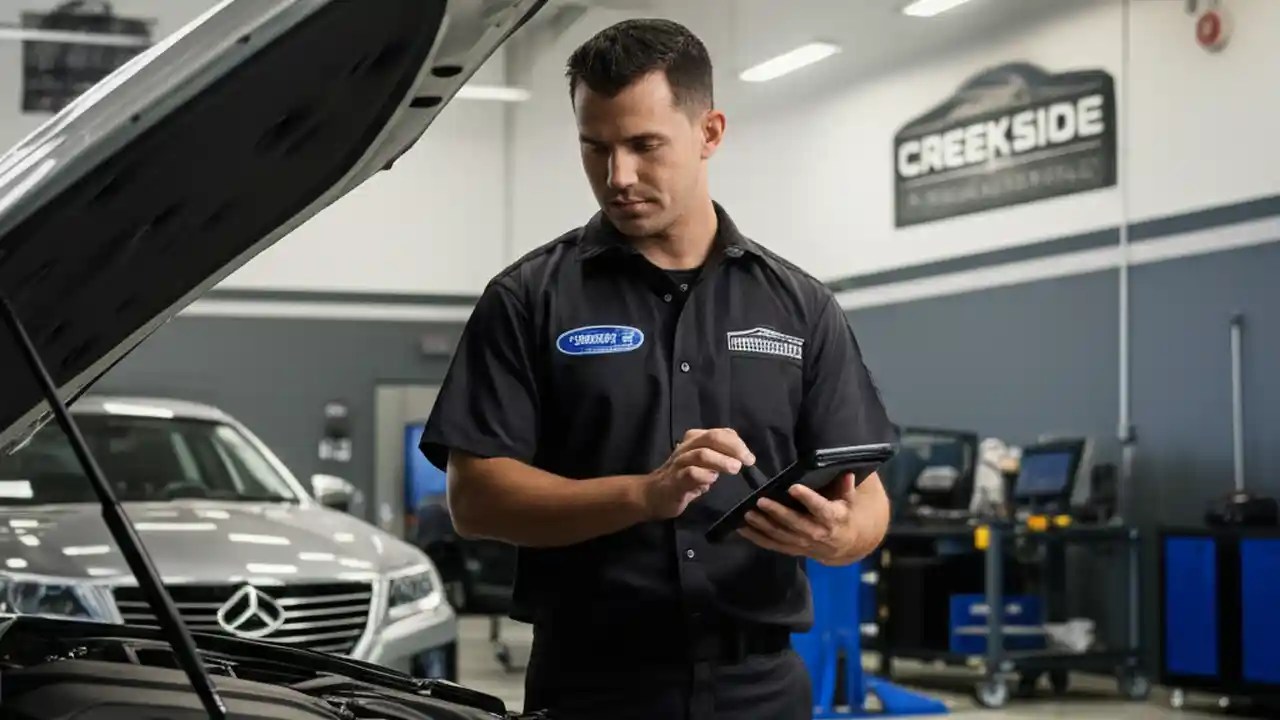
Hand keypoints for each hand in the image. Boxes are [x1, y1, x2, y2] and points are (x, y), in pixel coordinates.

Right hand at [641, 428, 755, 519]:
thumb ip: (719, 458)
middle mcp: (687, 447)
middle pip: (712, 438)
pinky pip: (690, 473)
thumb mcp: (703, 465)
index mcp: (695, 440)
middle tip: (748, 461)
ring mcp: (679, 463)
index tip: (749, 458)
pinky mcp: (674, 480)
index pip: (721, 433)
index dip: (738, 443)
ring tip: (735, 469)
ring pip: (702, 454)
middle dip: (734, 448)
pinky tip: (712, 481)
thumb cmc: (682, 480)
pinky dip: (704, 475)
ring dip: (721, 461)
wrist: (652, 496)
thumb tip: (743, 458)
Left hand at [738, 472, 859, 565]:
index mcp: (831, 518)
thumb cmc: (843, 515)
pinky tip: (741, 527)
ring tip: (748, 513)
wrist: (844, 545)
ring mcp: (802, 543)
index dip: (808, 498)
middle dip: (777, 512)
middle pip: (794, 523)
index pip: (820, 508)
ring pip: (780, 535)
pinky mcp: (791, 549)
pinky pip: (771, 544)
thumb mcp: (849, 501)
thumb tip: (847, 472)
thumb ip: (846, 487)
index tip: (794, 487)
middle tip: (761, 500)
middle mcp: (816, 532)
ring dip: (762, 525)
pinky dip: (756, 537)